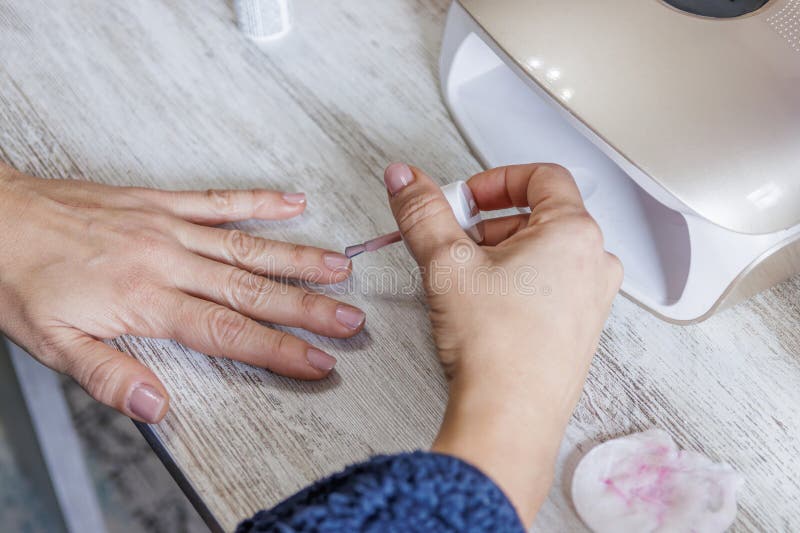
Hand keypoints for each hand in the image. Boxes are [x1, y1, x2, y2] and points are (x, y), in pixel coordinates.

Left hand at [0, 164, 364, 422]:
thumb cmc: (19, 277)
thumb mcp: (51, 342)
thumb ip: (108, 376)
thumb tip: (155, 408)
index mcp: (146, 299)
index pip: (227, 331)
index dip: (278, 349)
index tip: (318, 361)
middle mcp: (168, 260)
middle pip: (252, 288)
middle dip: (307, 307)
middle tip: (351, 318)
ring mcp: (168, 226)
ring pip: (247, 245)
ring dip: (298, 258)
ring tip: (339, 267)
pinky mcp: (161, 203)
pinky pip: (219, 200)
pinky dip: (259, 201)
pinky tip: (292, 201)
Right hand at [382, 162, 621, 524]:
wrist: (510, 418)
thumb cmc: (498, 348)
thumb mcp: (447, 263)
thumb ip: (422, 211)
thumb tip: (406, 180)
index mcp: (574, 233)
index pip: (541, 177)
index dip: (494, 181)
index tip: (463, 199)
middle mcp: (594, 263)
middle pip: (539, 215)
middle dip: (487, 221)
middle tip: (451, 239)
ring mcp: (591, 299)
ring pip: (541, 253)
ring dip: (498, 253)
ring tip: (463, 278)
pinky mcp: (577, 329)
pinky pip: (547, 286)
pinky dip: (514, 282)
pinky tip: (482, 307)